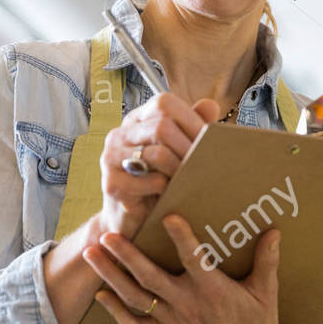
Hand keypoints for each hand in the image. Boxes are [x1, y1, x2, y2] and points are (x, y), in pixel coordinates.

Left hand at [83, 214, 289, 323]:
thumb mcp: (266, 293)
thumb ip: (267, 261)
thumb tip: (275, 230)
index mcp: (213, 291)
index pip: (195, 260)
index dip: (182, 238)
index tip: (169, 217)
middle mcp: (188, 304)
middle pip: (150, 278)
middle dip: (126, 256)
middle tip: (107, 234)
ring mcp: (173, 321)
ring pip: (135, 298)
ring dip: (111, 277)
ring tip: (92, 254)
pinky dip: (115, 313)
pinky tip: (101, 295)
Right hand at [98, 93, 220, 237]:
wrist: (134, 220)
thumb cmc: (158, 182)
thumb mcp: (178, 152)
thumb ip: (192, 127)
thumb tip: (210, 106)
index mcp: (137, 121)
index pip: (164, 103)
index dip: (191, 119)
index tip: (209, 140)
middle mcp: (120, 134)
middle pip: (162, 126)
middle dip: (189, 147)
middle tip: (204, 165)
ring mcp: (112, 157)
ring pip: (158, 154)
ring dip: (181, 169)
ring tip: (190, 180)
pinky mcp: (112, 183)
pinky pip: (151, 181)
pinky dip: (168, 188)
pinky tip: (171, 194)